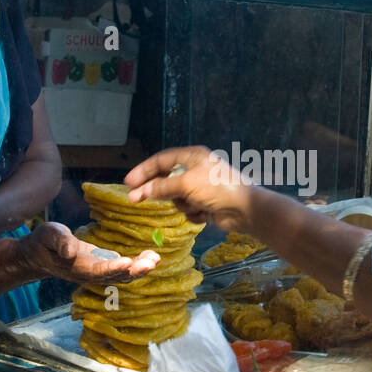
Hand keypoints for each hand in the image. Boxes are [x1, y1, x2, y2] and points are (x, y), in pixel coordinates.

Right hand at [20, 221, 159, 283]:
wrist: (40, 255)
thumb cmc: (43, 242)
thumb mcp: (48, 235)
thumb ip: (59, 241)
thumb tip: (70, 250)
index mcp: (77, 268)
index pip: (98, 271)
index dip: (113, 268)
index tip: (128, 262)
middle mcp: (90, 274)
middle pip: (116, 277)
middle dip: (135, 271)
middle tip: (152, 261)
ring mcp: (98, 272)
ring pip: (123, 275)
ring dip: (140, 268)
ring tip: (155, 258)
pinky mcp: (103, 266)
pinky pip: (123, 268)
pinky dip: (138, 264)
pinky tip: (151, 256)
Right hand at [124, 146, 255, 231]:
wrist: (244, 210)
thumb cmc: (217, 189)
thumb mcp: (185, 185)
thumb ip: (160, 187)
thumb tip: (138, 192)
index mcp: (192, 156)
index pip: (161, 160)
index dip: (143, 170)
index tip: (128, 182)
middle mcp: (195, 169)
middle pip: (166, 180)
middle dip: (157, 191)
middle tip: (134, 200)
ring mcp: (200, 188)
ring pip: (176, 198)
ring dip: (182, 205)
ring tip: (194, 206)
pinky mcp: (205, 204)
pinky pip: (188, 209)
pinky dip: (193, 214)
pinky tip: (204, 215)